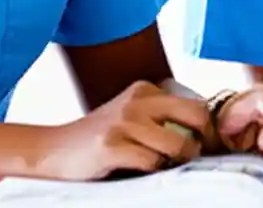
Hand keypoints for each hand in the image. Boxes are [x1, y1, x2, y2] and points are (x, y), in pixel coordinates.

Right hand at [38, 80, 209, 180]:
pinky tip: (139, 171)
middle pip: (197, 116)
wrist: (51, 151)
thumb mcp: (132, 118)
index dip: (210, 130)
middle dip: (204, 141)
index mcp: (146, 90)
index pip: (197, 105)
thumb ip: (163, 119)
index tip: (210, 147)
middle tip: (197, 159)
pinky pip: (152, 162)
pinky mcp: (112, 145)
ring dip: (176, 162)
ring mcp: (124, 121)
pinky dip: (153, 172)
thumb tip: (208, 137)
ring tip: (163, 167)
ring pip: (178, 144)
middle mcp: (138, 100)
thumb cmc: (98, 141)